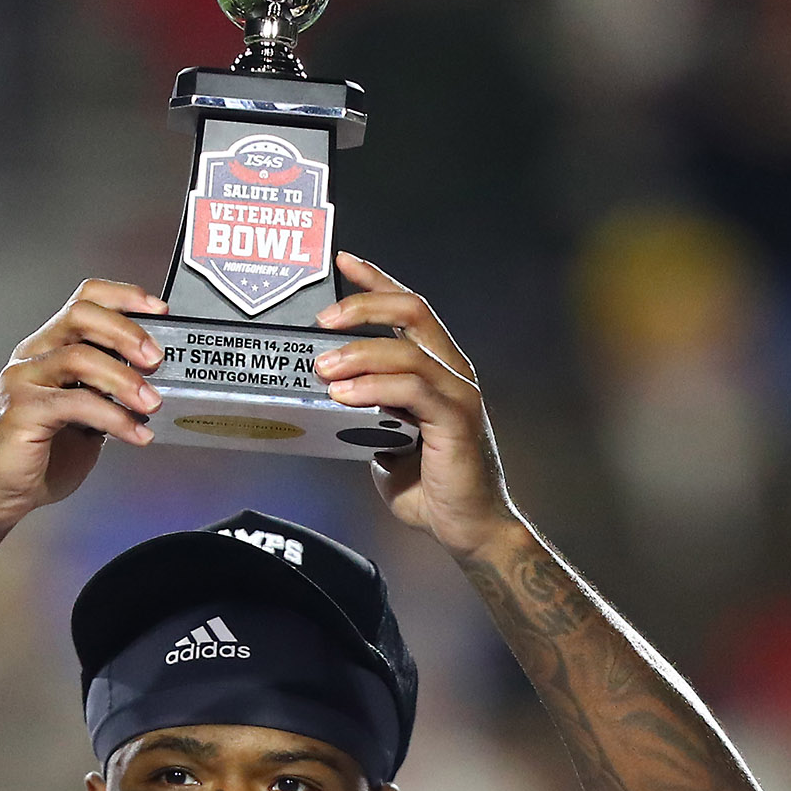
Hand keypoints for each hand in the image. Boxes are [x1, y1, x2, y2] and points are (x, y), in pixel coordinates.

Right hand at [0, 279, 164, 531]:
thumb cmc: (33, 458)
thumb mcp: (82, 417)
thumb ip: (106, 394)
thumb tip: (150, 383)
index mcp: (47, 350)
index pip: (83, 301)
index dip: (124, 297)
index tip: (158, 310)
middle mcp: (32, 357)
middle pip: (81, 315)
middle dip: (127, 332)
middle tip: (156, 359)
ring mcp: (24, 381)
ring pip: (80, 356)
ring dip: (125, 379)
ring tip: (151, 403)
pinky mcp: (23, 410)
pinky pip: (77, 402)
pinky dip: (116, 418)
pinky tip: (135, 433)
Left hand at [313, 254, 512, 556]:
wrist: (468, 529)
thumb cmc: (430, 487)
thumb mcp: (385, 441)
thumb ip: (365, 415)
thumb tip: (326, 401)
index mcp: (436, 368)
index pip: (408, 308)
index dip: (376, 280)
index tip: (341, 261)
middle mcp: (452, 371)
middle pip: (412, 310)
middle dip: (364, 304)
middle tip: (322, 320)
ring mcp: (458, 394)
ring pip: (408, 350)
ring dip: (359, 354)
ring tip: (322, 369)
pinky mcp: (457, 421)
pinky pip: (413, 390)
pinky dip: (373, 387)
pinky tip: (345, 395)